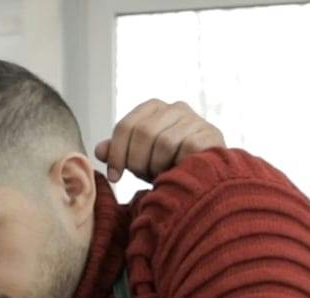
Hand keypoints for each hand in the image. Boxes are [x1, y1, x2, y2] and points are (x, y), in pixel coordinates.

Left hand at [94, 99, 225, 183]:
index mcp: (153, 108)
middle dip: (138, 160)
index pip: (125, 126)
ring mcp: (195, 119)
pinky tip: (178, 171)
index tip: (116, 176)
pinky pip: (185, 149)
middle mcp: (175, 108)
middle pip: (143, 132)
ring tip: (163, 173)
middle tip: (144, 175)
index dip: (117, 154)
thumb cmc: (169, 166)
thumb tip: (99, 150)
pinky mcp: (210, 135)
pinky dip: (177, 165)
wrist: (205, 177)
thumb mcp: (139, 159)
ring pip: (164, 142)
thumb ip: (119, 152)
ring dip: (158, 165)